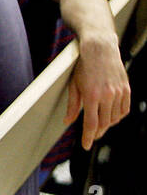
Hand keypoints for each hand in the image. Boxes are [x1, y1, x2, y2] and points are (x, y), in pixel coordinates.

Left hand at [66, 33, 131, 148]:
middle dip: (97, 133)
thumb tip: (68, 121)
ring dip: (107, 125)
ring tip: (99, 125)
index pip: (91, 123)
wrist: (100, 48)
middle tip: (91, 137)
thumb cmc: (83, 66)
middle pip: (104, 123)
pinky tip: (111, 116)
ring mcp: (119, 92)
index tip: (86, 145)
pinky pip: (124, 109)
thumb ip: (72, 105)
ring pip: (115, 118)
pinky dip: (118, 116)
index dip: (88, 137)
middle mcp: (107, 95)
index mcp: (92, 95)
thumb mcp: (73, 85)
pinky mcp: (127, 89)